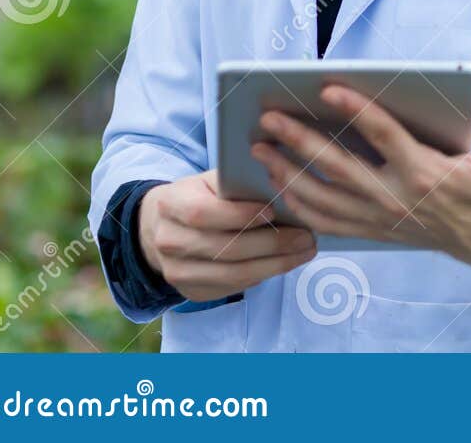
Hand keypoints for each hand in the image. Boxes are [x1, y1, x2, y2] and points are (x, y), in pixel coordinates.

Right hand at [138, 170, 317, 302]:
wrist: (165, 226)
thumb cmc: (202, 196)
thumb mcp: (214, 180)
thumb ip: (240, 182)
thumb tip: (285, 186)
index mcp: (171, 204)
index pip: (203, 213)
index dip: (239, 215)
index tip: (273, 210)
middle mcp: (168, 241)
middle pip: (225, 248)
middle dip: (272, 243)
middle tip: (306, 236)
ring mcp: (176, 271)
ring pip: (232, 274)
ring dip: (275, 264)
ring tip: (304, 251)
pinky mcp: (190, 291)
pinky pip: (232, 287)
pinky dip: (263, 275)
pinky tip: (285, 262)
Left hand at [251, 87, 470, 279]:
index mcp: (428, 173)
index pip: (384, 136)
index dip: (356, 111)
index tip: (327, 89)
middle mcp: (398, 197)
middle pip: (338, 167)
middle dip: (299, 142)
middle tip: (268, 117)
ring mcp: (382, 217)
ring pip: (323, 198)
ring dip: (287, 175)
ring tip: (260, 151)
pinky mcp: (376, 230)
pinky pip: (327, 222)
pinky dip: (298, 205)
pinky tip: (278, 187)